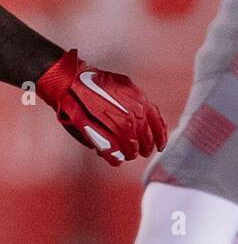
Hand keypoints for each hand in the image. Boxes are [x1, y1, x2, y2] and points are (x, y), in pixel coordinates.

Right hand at [36, 49, 167, 165]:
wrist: (70, 83)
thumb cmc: (94, 83)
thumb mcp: (124, 86)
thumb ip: (136, 102)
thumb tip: (141, 117)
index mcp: (140, 102)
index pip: (158, 124)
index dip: (161, 137)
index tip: (161, 145)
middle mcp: (133, 116)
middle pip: (146, 139)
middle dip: (146, 148)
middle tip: (144, 152)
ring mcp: (118, 128)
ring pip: (131, 149)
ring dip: (131, 154)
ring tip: (128, 154)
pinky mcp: (101, 136)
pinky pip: (114, 155)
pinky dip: (116, 159)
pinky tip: (116, 160)